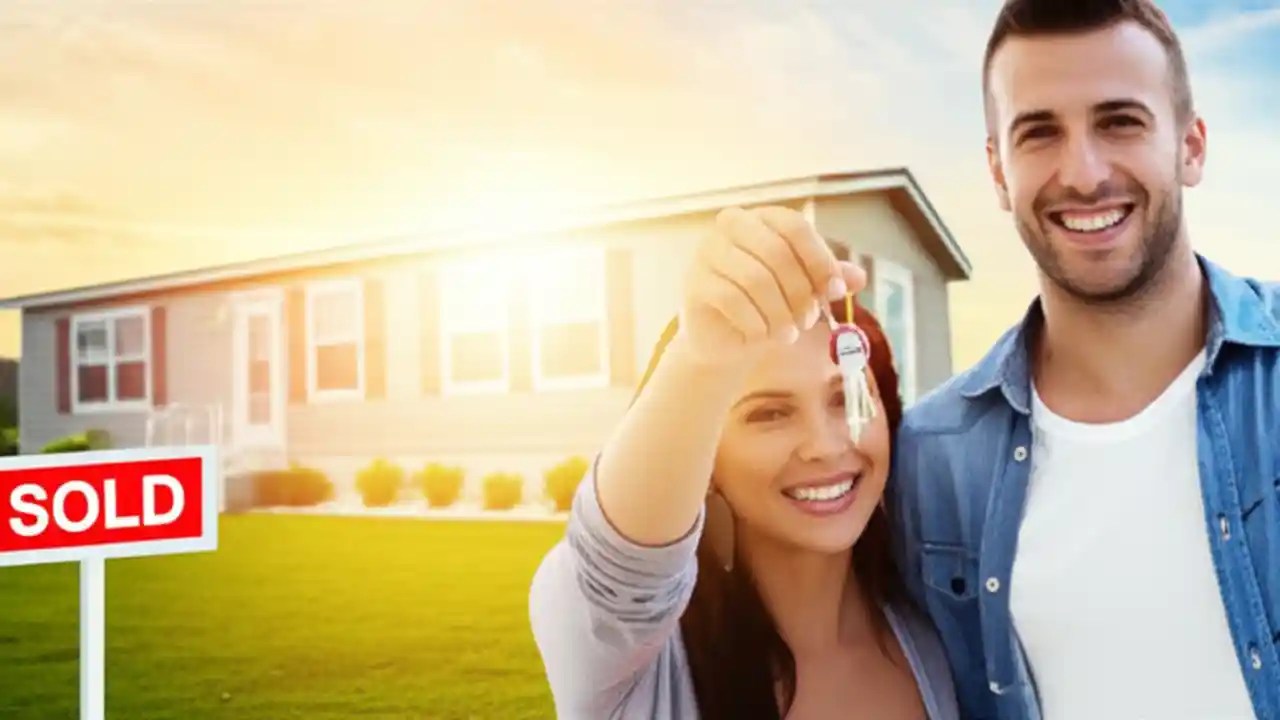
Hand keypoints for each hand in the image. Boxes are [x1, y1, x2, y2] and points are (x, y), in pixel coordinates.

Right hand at [676, 205, 866, 367]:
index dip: (819, 259)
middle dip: (800, 292)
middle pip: (777, 251)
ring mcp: (707, 252)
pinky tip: (762, 335)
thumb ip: (828, 279)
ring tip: (788, 333)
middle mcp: (730, 226)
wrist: (726, 340)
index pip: (795, 226)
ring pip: (756, 279)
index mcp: (761, 218)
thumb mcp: (803, 290)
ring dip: (779, 312)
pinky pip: (732, 300)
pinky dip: (756, 323)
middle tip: (809, 320)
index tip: (835, 292)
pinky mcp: (694, 283)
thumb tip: (859, 277)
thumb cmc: (767, 306)